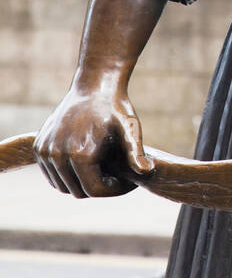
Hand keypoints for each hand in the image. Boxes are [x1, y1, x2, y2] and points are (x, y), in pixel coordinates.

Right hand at [33, 78, 151, 197]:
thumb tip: (147, 171)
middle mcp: (57, 155)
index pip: (94, 191)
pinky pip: (53, 175)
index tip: (128, 182)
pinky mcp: (39, 148)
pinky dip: (68, 175)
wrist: (94, 86)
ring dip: (83, 182)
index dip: (114, 190)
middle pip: (78, 191)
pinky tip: (88, 164)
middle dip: (100, 187)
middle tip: (117, 176)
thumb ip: (135, 152)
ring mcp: (45, 151)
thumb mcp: (130, 128)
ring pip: (63, 186)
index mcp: (79, 154)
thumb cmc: (115, 108)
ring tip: (104, 170)